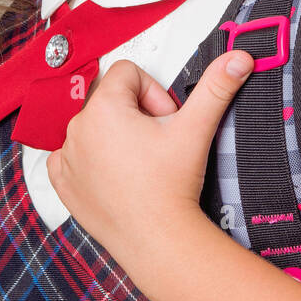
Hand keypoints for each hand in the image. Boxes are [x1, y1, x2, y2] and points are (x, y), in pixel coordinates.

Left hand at [45, 50, 255, 266]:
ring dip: (116, 136)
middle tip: (157, 144)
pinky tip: (116, 175)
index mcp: (105, 107)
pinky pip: (73, 155)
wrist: (158, 240)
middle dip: (136, 114)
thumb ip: (217, 87)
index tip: (166, 120)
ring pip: (95, 126)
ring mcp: (67, 155)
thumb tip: (237, 60)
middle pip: (112, 99)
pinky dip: (92, 161)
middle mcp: (79, 128)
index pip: (128, 73)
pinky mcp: (63, 181)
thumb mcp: (196, 128)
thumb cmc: (170, 188)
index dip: (153, 93)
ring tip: (140, 163)